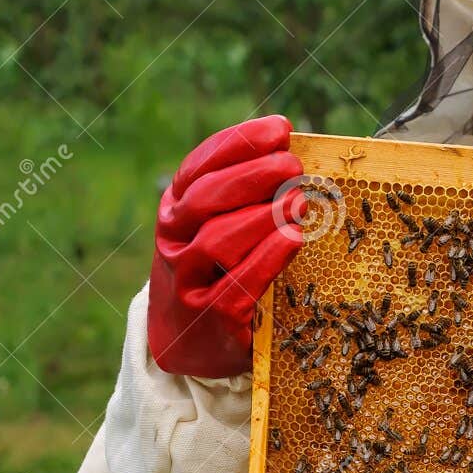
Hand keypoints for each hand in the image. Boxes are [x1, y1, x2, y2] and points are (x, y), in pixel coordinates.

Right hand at [147, 115, 304, 376]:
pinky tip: (294, 240)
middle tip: (292, 165)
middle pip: (206, 199)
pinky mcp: (211, 318)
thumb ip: (241, 197)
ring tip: (299, 202)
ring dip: (262, 217)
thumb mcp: (215, 230)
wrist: (187, 344)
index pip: (200, 168)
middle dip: (251, 176)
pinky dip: (267, 260)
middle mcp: (174, 242)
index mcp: (175, 211)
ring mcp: (188, 281)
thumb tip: (292, 153)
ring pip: (218, 241)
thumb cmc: (214, 274)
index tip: (279, 129)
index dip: (239, 144)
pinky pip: (238, 286)